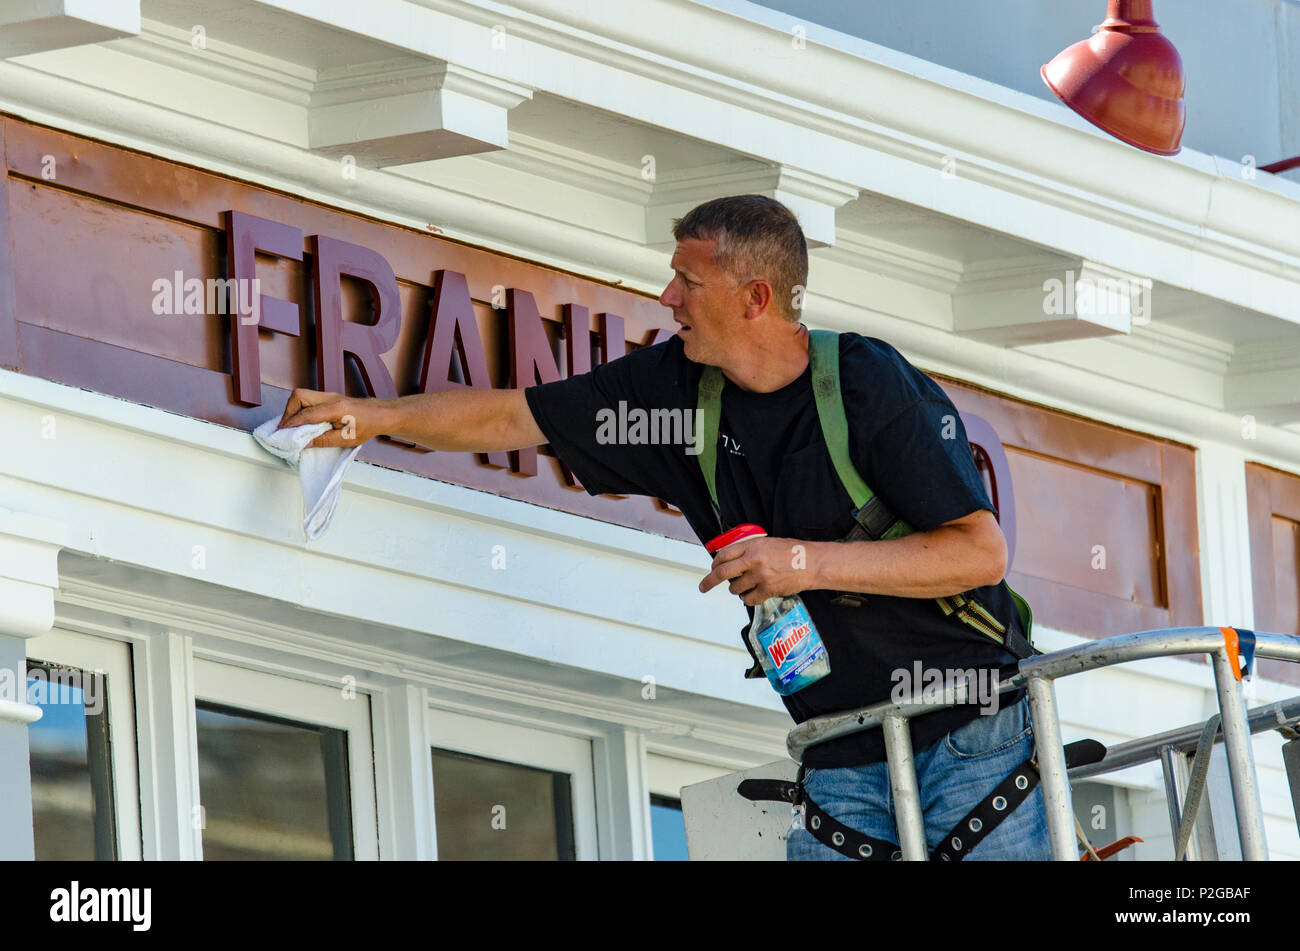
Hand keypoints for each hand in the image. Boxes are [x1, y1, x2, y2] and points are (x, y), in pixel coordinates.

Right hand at [278, 388, 394, 448]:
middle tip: (285, 429)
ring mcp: (329, 396)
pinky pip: (308, 400)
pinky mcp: (328, 398)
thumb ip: (324, 440)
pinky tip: (302, 423)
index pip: (307, 414)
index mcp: (336, 408)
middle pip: (299, 396)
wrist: (381, 414)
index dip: (292, 424)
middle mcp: (330, 398)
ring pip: (302, 396)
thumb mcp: (348, 439)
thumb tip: (303, 443)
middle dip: (288, 412)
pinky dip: (300, 410)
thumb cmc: (368, 426)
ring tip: (291, 427)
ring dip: (293, 410)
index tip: (282, 434)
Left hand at [698, 536, 813, 606]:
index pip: (724, 554)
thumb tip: (734, 559)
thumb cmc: (794, 552)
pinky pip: (749, 599)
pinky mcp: (768, 589)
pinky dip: (748, 599)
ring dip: (736, 590)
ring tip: (743, 587)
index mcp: (752, 545)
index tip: (712, 568)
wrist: (813, 563)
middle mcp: (753, 560)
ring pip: (735, 588)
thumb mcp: (768, 543)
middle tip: (704, 586)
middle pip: (722, 572)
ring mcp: (760, 576)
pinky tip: (752, 595)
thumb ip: (750, 550)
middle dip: (709, 581)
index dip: (715, 563)